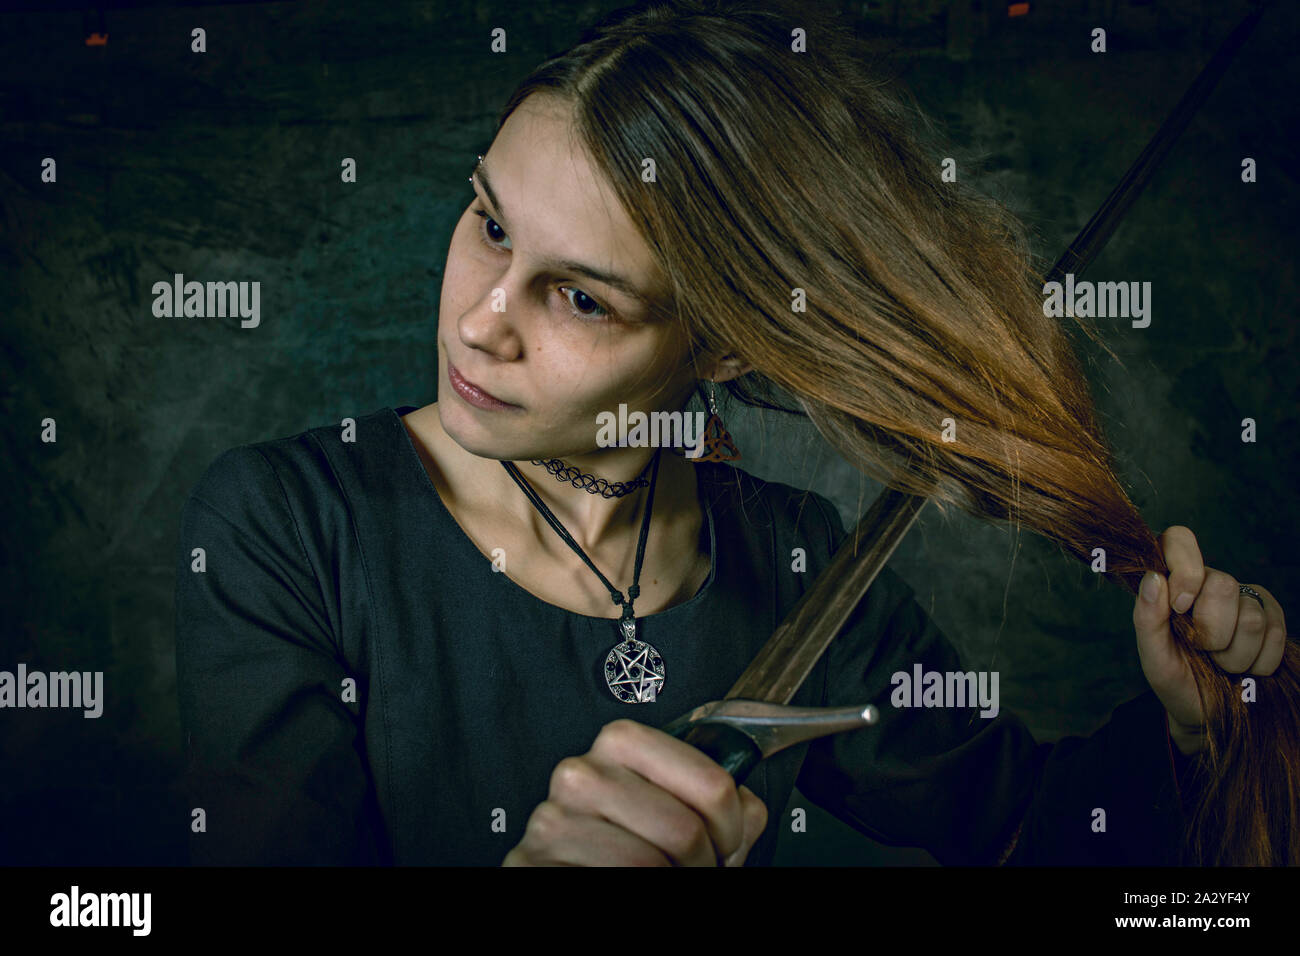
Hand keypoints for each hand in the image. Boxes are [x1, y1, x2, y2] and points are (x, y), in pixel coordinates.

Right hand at [502, 718, 767, 865]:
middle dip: (701, 865)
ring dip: (668, 883)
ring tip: (660, 881)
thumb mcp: (672, 812)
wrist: (560, 877)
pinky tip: (625, 886)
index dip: (731, 828)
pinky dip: (630, 895)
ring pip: (648, 865)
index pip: (713, 785)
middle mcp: (580, 774)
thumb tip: (751, 810)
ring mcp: (551, 821)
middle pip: (685, 830)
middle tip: (690, 872)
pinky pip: (608, 883)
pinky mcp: (530, 865)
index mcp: (620, 743)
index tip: (726, 846)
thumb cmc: (619, 846)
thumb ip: (719, 807)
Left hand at [1133, 526, 1288, 754]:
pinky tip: (1246, 667)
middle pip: (1222, 583)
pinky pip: (1275, 630)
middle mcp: (1208, 583)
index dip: (1186, 568)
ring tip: (1221, 664)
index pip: (1179, 539)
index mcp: (1171, 583)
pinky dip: (1259, 660)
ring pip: (1250, 614)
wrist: (1208, 714)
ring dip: (1233, 654)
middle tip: (1201, 651)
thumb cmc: (1175, 680)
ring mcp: (1243, 598)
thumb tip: (1154, 577)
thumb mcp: (1152, 655)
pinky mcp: (1272, 616)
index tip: (1180, 606)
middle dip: (1211, 631)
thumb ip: (1146, 617)